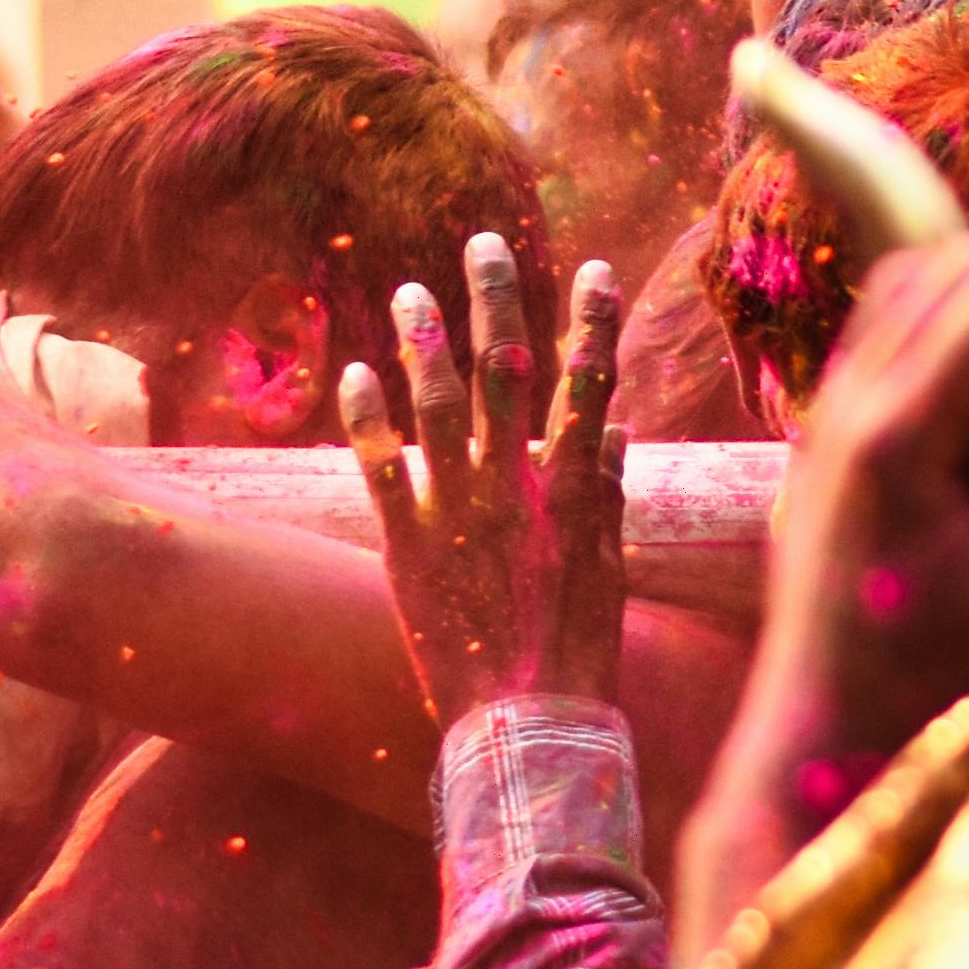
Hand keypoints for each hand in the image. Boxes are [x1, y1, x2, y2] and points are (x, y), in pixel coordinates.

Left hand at [346, 235, 626, 721]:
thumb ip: (606, 493)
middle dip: (496, 302)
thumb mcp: (607, 567)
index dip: (592, 322)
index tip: (595, 268)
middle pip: (506, 373)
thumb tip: (613, 430)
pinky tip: (355, 372)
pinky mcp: (408, 544)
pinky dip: (368, 416)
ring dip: (424, 341)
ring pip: (439, 405)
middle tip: (482, 245)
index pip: (590, 385)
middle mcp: (518, 487)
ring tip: (410, 288)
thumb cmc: (576, 652)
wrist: (527, 724)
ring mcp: (460, 511)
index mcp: (574, 491)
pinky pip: (381, 465)